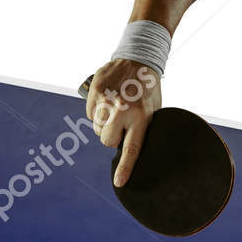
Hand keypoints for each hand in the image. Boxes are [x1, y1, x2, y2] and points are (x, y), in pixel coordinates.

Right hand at [83, 57, 162, 186]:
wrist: (139, 59)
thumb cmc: (148, 89)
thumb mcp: (152, 110)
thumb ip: (140, 128)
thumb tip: (128, 150)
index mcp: (141, 117)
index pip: (131, 148)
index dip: (125, 168)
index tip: (119, 183)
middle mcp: (122, 110)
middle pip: (106, 140)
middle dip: (110, 137)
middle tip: (120, 125)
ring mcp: (107, 100)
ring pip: (97, 127)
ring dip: (103, 123)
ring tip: (115, 108)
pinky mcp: (95, 90)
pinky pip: (90, 113)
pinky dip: (96, 111)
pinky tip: (107, 100)